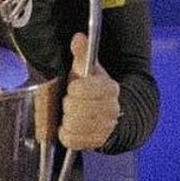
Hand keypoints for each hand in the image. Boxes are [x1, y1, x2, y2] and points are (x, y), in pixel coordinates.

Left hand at [58, 32, 120, 150]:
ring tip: (71, 113)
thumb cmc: (93, 90)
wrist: (111, 115)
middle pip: (75, 108)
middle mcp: (111, 109)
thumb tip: (78, 38)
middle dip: (69, 104)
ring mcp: (105, 127)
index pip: (83, 88)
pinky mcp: (97, 142)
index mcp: (109, 88)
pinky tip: (71, 126)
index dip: (74, 88)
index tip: (74, 87)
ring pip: (73, 125)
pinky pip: (72, 140)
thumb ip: (82, 54)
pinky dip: (67, 134)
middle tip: (71, 101)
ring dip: (67, 119)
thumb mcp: (88, 70)